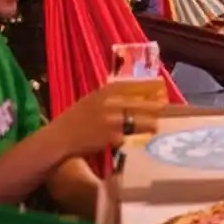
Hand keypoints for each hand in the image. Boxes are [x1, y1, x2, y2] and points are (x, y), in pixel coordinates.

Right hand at [44, 81, 163, 159]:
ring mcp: (110, 120)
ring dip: (150, 123)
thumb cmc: (75, 120)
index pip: (132, 84)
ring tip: (157, 125)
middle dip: (153, 106)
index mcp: (104, 92)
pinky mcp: (111, 137)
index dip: (148, 86)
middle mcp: (109, 103)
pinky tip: (144, 139)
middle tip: (164, 107)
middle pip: (139, 103)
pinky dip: (137, 137)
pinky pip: (129, 136)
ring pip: (138, 120)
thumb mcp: (90, 101)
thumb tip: (132, 95)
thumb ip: (109, 96)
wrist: (59, 139)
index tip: (160, 86)